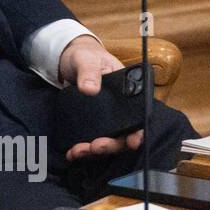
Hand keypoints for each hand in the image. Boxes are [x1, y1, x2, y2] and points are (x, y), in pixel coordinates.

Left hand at [57, 35, 144, 160]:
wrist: (69, 62)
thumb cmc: (85, 56)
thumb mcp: (86, 60)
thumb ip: (89, 72)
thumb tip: (90, 89)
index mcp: (129, 94)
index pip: (140, 117)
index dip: (139, 132)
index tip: (133, 142)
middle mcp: (122, 111)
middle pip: (124, 134)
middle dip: (112, 145)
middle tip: (96, 146)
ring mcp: (107, 119)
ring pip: (108, 141)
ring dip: (96, 151)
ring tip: (78, 152)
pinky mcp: (92, 124)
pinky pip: (92, 140)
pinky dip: (83, 149)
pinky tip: (72, 153)